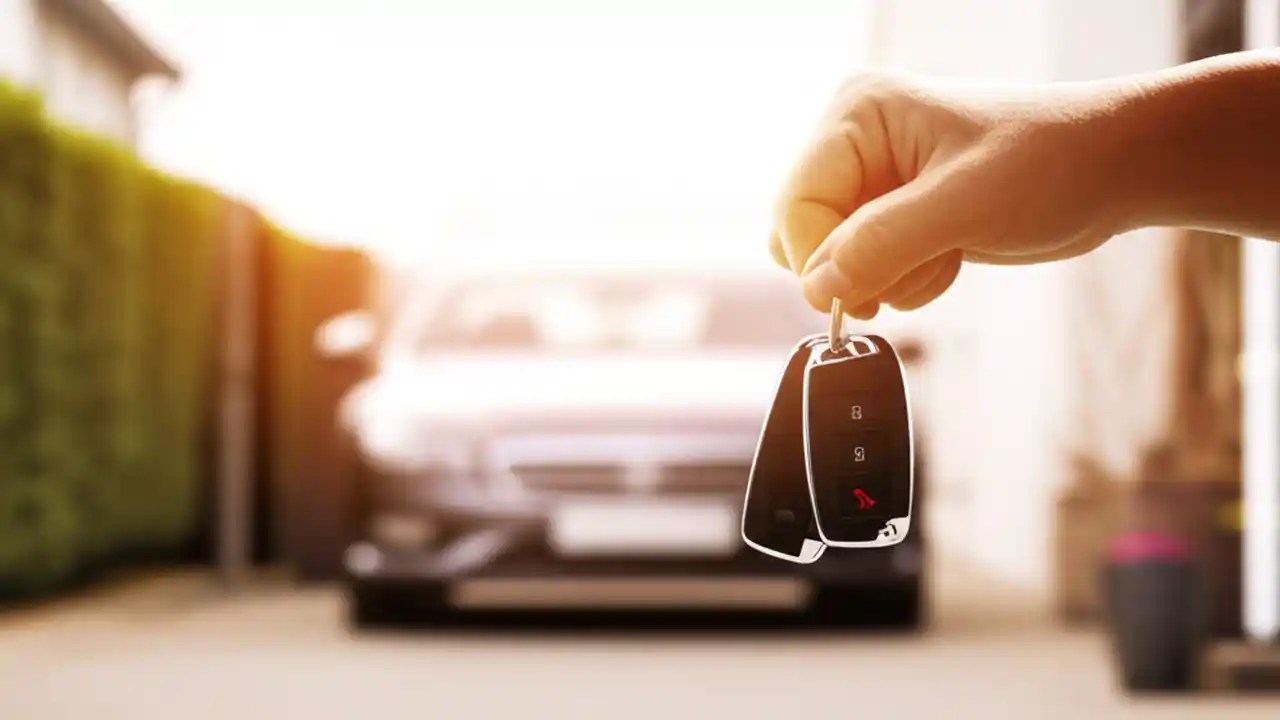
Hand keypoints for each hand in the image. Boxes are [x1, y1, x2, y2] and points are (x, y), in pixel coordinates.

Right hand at [771, 73, 1125, 316]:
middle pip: (803, 235)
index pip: (796, 204)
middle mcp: (855, 142)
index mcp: (857, 114)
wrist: (1115, 169)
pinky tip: (953, 255)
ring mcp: (874, 181)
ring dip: (888, 277)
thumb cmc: (1052, 162)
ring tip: (947, 251)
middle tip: (919, 264)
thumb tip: (816, 288)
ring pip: (834, 261)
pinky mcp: (897, 214)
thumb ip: (882, 244)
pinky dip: (906, 280)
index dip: (819, 259)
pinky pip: (866, 269)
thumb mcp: (965, 204)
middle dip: (859, 267)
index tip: (862, 297)